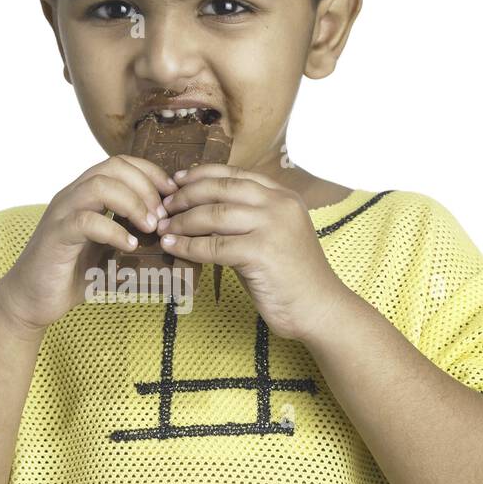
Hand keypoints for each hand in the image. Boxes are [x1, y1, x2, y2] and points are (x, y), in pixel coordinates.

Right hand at [0, 154, 178, 333]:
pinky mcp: (55, 236)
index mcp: (84, 195)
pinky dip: (113, 231)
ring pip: (99, 187)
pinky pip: (86, 221)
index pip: (120, 163)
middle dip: (146, 186)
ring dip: (132, 204)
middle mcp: (72, 197)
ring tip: (149, 227)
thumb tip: (168, 237)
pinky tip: (129, 246)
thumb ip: (130, 237)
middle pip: (112, 167)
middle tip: (163, 215)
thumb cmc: (70, 276)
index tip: (171, 194)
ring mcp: (61, 214)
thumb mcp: (108, 252)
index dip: (150, 173)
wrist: (31, 300)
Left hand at [156, 163, 348, 340]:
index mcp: (283, 196)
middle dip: (186, 196)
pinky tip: (172, 248)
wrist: (319, 308)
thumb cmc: (291, 277)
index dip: (200, 175)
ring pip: (214, 215)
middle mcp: (279, 204)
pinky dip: (188, 247)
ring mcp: (272, 226)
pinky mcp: (262, 251)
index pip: (235, 175)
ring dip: (182, 222)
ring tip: (163, 229)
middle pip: (221, 189)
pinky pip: (214, 246)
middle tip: (164, 207)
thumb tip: (199, 213)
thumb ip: (244, 220)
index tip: (176, 182)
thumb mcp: (271, 236)